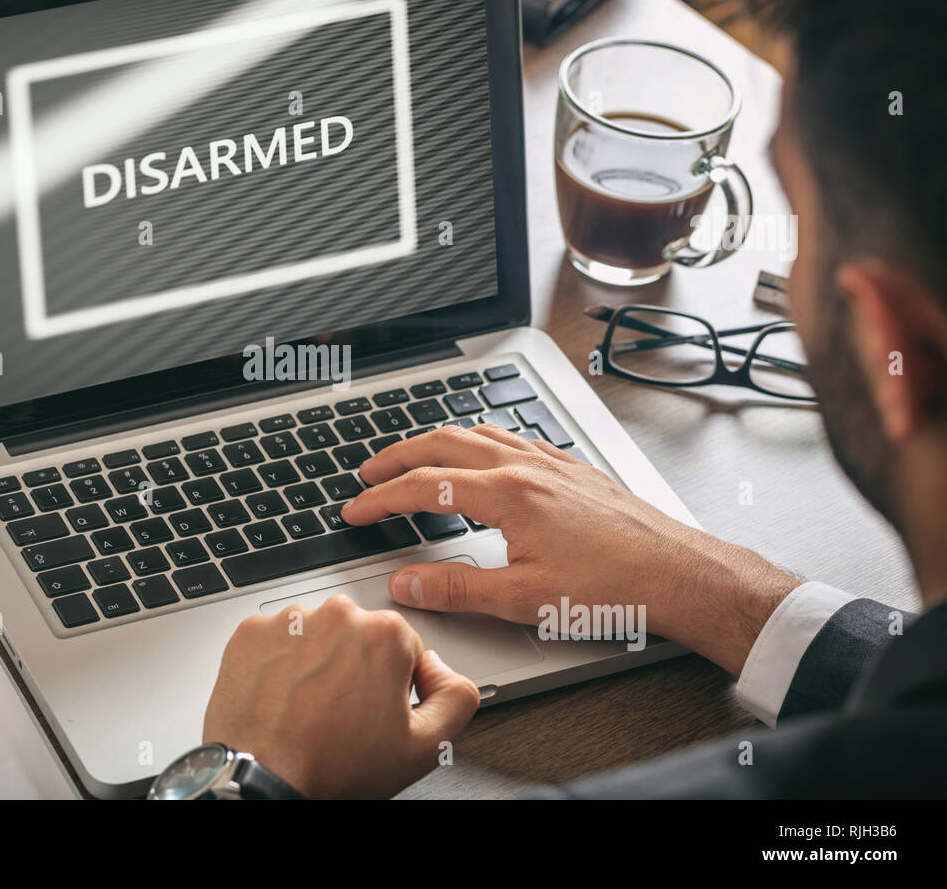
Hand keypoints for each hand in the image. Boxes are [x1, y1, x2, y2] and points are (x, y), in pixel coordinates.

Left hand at [203, 595, 479, 798]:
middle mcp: (338, 615)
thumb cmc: (333, 766)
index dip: (393, 682)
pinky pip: (275, 638)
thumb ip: (457, 697)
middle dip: (355, 666)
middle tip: (342, 711)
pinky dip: (278, 661)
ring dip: (316, 661)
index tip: (375, 707)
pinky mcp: (252, 631)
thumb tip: (443, 670)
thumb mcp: (424, 747)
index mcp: (385, 634)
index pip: (403, 646)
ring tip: (308, 706)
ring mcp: (290, 620)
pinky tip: (282, 695)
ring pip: (316, 634)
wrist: (264, 779)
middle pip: (358, 634)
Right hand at [340, 424, 800, 674]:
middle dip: (397, 456)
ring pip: (477, 432)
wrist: (678, 572)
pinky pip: (512, 436)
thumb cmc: (613, 586)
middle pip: (442, 443)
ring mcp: (550, 461)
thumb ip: (455, 589)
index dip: (380, 499)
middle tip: (368, 472)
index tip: (355, 511)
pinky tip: (483, 454)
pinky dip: (479, 439)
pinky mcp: (571, 468)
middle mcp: (525, 466)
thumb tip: (405, 585)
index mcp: (506, 494)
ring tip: (413, 457)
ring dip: (435, 442)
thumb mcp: (523, 599)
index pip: (423, 488)